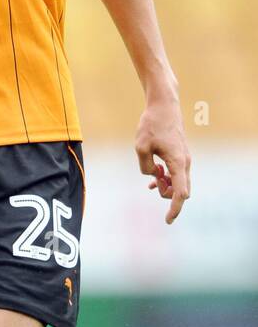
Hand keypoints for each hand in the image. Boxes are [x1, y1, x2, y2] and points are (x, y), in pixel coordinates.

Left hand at [135, 94, 190, 223]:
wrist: (164, 105)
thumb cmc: (152, 124)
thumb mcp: (141, 146)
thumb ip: (145, 166)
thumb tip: (153, 176)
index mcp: (178, 162)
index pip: (180, 193)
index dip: (174, 209)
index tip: (167, 220)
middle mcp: (185, 163)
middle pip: (180, 191)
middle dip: (166, 195)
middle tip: (152, 184)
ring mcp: (184, 159)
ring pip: (179, 183)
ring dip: (166, 186)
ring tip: (152, 181)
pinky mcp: (180, 155)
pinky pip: (176, 174)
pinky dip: (167, 179)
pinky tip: (154, 178)